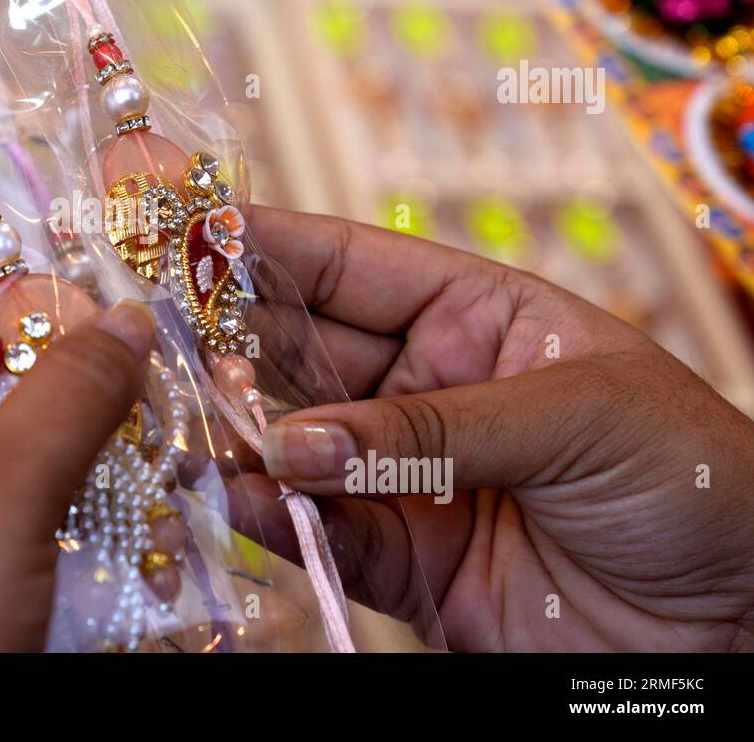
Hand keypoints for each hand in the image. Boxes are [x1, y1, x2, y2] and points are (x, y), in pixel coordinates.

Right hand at [233, 206, 753, 651]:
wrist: (744, 622)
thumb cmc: (696, 479)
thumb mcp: (575, 416)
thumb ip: (429, 429)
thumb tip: (296, 440)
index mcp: (474, 318)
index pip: (348, 269)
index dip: (267, 247)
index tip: (188, 235)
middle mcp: (426, 390)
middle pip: (302, 354)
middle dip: (231, 341)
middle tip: (162, 336)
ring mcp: (407, 475)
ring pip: (297, 444)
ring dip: (240, 433)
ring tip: (186, 421)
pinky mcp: (404, 563)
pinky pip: (321, 532)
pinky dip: (274, 517)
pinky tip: (237, 496)